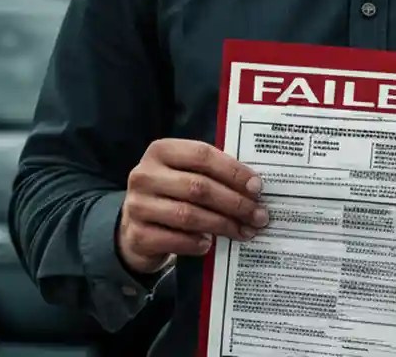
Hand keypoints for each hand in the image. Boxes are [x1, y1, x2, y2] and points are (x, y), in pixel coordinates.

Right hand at [117, 138, 268, 273]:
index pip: (202, 155)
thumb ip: (212, 174)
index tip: (257, 187)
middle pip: (198, 187)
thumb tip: (253, 187)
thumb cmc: (172, 194)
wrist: (136, 225)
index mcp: (161, 151)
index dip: (232, 171)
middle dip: (234, 203)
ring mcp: (137, 205)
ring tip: (244, 231)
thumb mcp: (185, 174)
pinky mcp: (137, 235)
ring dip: (222, 225)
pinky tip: (209, 244)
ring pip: (188, 215)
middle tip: (258, 215)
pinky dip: (196, 243)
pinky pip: (174, 240)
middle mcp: (144, 175)